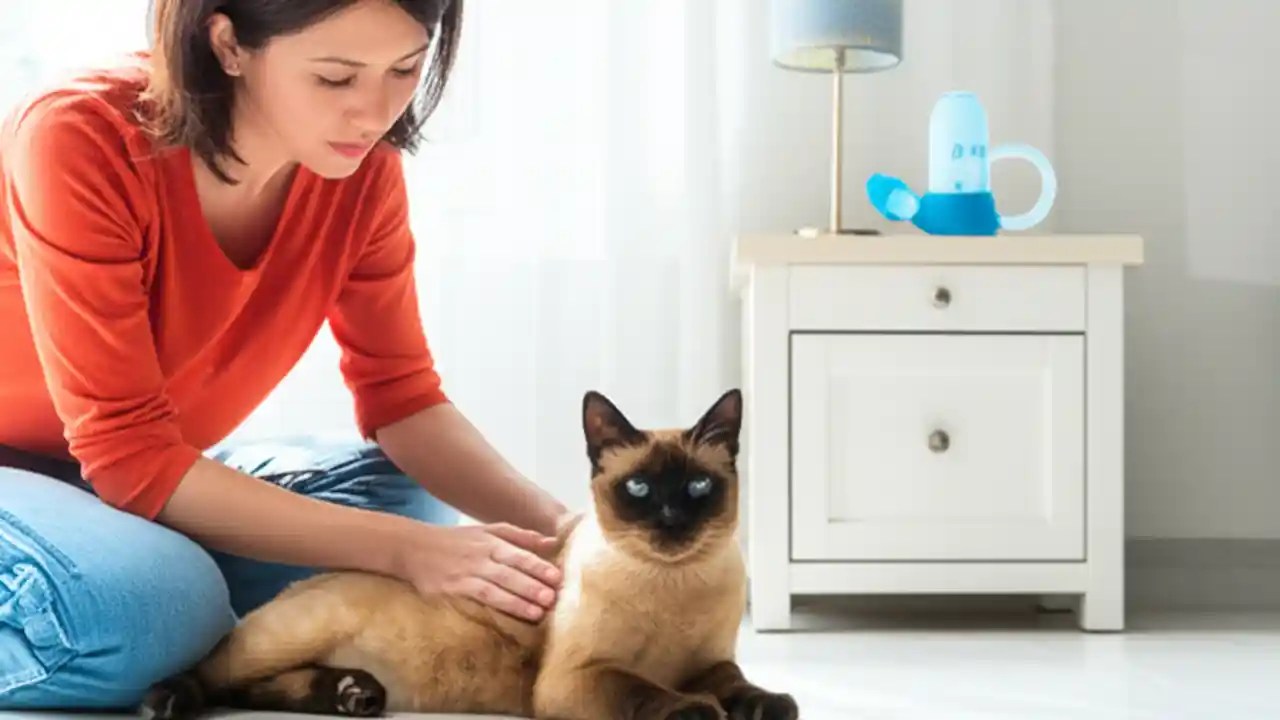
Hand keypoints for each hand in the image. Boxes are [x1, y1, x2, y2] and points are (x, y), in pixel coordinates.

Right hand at [393, 521, 562, 620]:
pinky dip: (494, 605)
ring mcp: (466, 572)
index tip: (558, 577)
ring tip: (538, 612)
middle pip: (510, 570)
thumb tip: (552, 542)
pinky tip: (508, 615)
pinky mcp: (452, 589)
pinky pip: (477, 597)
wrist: (413, 547)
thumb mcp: (487, 530)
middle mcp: (480, 555)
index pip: (519, 553)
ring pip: (496, 586)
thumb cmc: (456, 541)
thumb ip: (520, 536)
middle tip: (553, 597)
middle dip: (533, 584)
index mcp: (491, 541)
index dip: (539, 565)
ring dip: (518, 600)